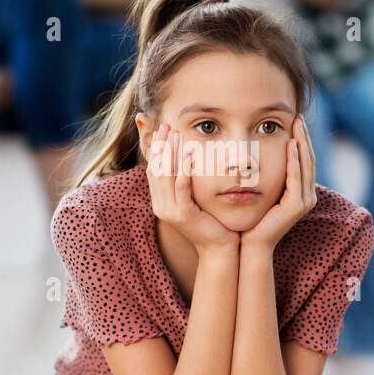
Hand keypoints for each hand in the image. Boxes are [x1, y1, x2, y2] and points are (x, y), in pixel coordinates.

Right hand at [146, 123, 239, 255]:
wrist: (220, 249)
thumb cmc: (212, 223)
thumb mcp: (195, 200)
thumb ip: (186, 183)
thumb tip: (186, 162)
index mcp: (161, 202)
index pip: (153, 170)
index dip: (156, 149)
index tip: (162, 130)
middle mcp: (161, 206)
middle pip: (156, 169)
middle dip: (161, 145)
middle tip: (166, 125)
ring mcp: (170, 211)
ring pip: (166, 176)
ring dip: (171, 152)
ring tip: (176, 134)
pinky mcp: (183, 215)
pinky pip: (182, 188)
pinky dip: (185, 170)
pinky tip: (192, 155)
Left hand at [241, 114, 317, 250]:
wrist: (250, 243)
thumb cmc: (253, 217)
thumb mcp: (263, 189)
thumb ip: (268, 174)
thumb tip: (261, 151)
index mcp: (301, 191)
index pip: (304, 159)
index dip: (302, 139)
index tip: (295, 120)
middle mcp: (307, 195)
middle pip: (308, 159)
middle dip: (304, 136)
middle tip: (298, 116)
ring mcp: (304, 201)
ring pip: (305, 165)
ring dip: (301, 143)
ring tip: (297, 125)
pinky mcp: (296, 206)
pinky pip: (296, 178)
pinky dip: (294, 161)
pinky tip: (291, 145)